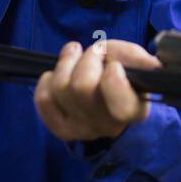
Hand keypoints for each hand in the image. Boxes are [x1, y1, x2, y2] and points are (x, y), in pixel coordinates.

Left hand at [34, 39, 161, 141]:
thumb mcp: (136, 62)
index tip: (113, 65)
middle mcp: (108, 126)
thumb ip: (134, 57)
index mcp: (134, 111)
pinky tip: (57, 74)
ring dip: (66, 63)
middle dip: (87, 59)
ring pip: (60, 88)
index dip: (113, 78)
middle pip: (82, 87)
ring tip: (75, 55)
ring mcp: (83, 129)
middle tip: (95, 52)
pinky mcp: (62, 128)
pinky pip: (44, 100)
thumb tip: (131, 63)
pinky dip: (47, 81)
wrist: (113, 99)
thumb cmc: (127, 77)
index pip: (121, 105)